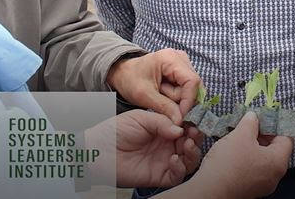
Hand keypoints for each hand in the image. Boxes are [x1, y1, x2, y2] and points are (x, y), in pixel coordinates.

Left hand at [84, 109, 200, 187]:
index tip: (196, 118)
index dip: (193, 122)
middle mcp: (167, 145)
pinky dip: (181, 168)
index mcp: (164, 129)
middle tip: (194, 132)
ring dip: (193, 152)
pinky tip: (174, 159)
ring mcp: (164, 161)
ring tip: (188, 144)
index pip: (186, 126)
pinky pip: (177, 175)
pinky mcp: (159, 176)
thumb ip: (162, 122)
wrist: (98, 150)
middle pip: (192, 143)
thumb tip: (181, 129)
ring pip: (189, 160)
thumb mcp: (140, 118)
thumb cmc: (115, 131)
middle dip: (196, 137)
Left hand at [107, 48, 200, 124]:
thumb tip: (180, 121)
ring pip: (192, 89)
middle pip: (193, 85)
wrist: (123, 73)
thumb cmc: (130, 80)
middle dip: (180, 100)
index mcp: (170, 58)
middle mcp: (181, 58)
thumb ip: (165, 107)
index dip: (189, 100)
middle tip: (161, 102)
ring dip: (178, 99)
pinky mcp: (182, 71)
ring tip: (160, 95)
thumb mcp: (144, 96)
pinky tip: (165, 94)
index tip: (181, 117)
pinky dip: (178, 96)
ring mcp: (183, 64)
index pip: (192, 81)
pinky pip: (188, 89)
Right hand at [186, 112, 292, 198]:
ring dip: (253, 146)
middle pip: (275, 149)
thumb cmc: (229, 163)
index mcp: (278, 162)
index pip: (286, 138)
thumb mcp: (240, 135)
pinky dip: (247, 159)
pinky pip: (254, 170)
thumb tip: (253, 117)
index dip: (276, 125)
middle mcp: (275, 176)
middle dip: (263, 135)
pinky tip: (234, 152)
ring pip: (263, 160)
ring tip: (239, 136)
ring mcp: (263, 185)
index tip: (264, 117)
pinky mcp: (250, 189)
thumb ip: (250, 122)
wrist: (210, 190)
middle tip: (250, 125)